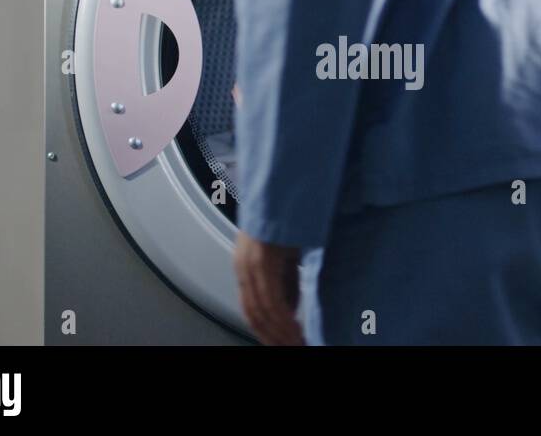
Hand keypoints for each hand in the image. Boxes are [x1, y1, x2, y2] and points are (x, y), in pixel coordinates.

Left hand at [233, 231, 304, 345]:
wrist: (282, 192)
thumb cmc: (286, 220)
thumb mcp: (286, 258)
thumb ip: (287, 283)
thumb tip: (290, 309)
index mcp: (246, 267)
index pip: (251, 310)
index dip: (265, 331)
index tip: (280, 343)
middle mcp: (244, 268)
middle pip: (253, 315)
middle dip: (273, 337)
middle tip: (290, 348)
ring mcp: (251, 265)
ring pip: (262, 311)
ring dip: (280, 332)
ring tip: (296, 343)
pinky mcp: (262, 261)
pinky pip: (271, 298)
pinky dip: (283, 318)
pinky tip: (294, 328)